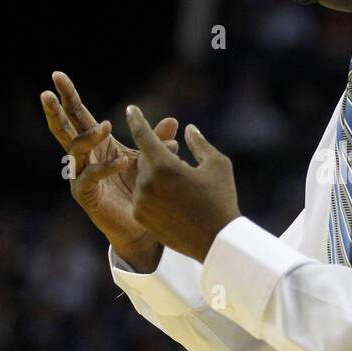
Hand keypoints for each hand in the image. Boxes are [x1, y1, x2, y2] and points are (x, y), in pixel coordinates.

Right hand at [40, 71, 178, 272]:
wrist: (142, 227)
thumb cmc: (142, 190)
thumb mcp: (152, 161)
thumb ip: (158, 142)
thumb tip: (173, 121)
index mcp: (96, 144)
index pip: (79, 115)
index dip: (69, 96)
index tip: (57, 74)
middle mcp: (83, 157)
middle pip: (65, 129)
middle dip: (56, 110)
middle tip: (47, 91)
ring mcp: (81, 176)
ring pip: (75, 150)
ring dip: (89, 136)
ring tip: (105, 125)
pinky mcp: (86, 195)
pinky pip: (91, 176)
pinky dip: (106, 167)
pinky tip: (121, 162)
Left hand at [126, 104, 239, 263]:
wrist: (215, 241)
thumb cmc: (220, 199)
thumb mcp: (217, 164)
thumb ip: (199, 143)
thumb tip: (188, 128)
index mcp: (164, 165)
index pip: (144, 135)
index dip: (137, 119)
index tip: (130, 109)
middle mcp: (147, 181)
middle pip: (145, 157)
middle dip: (159, 155)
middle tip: (180, 162)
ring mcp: (141, 200)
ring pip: (143, 176)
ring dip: (157, 175)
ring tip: (181, 187)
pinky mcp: (139, 215)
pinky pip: (141, 195)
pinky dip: (153, 192)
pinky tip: (174, 201)